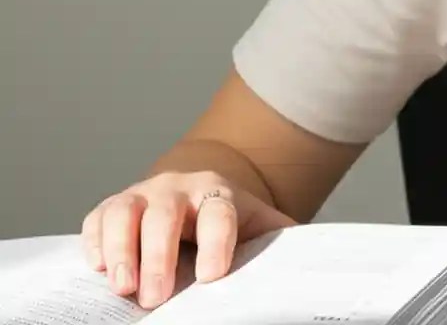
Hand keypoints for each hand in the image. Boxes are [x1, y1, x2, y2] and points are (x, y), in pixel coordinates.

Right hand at [80, 170, 295, 309]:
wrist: (203, 193)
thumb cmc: (234, 222)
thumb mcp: (263, 228)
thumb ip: (284, 242)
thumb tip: (311, 265)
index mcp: (222, 194)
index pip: (220, 213)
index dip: (216, 243)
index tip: (211, 276)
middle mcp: (179, 188)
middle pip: (166, 214)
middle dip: (159, 256)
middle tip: (155, 298)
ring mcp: (144, 194)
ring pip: (126, 211)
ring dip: (120, 249)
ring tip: (123, 287)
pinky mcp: (114, 206)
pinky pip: (97, 218)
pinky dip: (94, 242)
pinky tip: (97, 269)